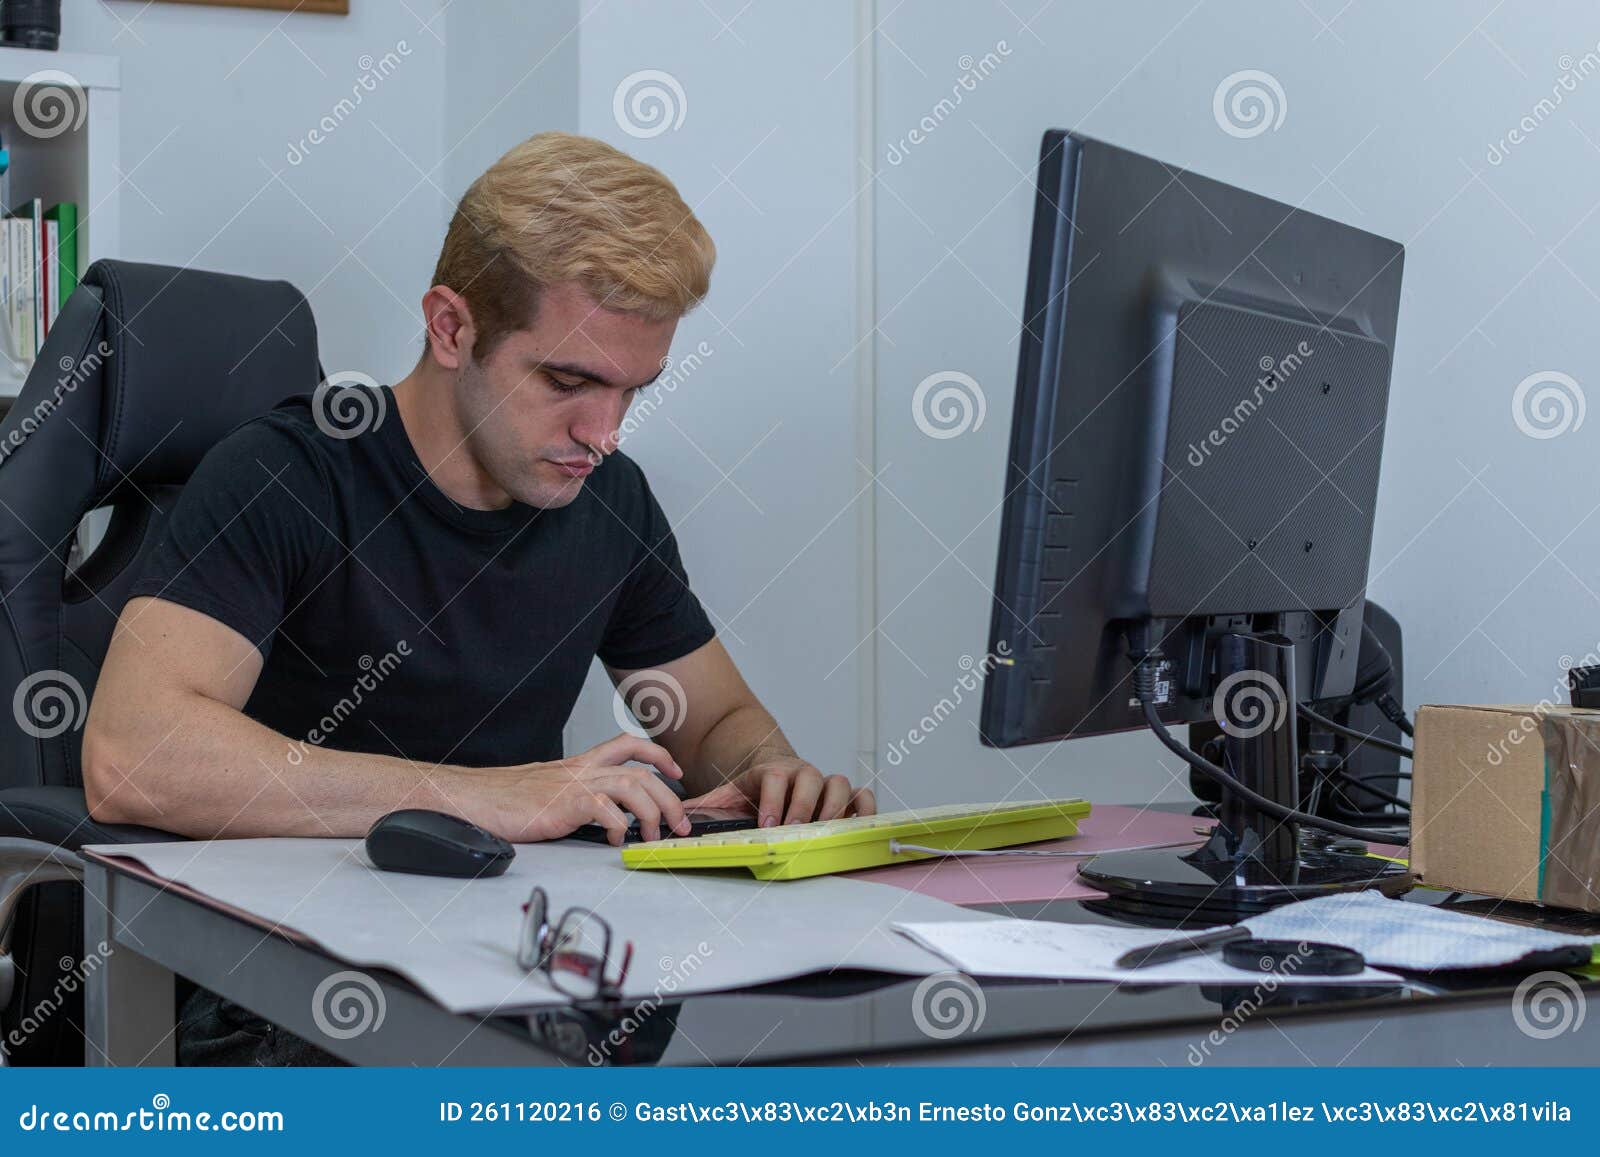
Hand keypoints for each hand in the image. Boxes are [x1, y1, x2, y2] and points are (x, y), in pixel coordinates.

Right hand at [475, 733, 692, 844]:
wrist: (472, 797)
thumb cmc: (504, 798)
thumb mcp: (549, 790)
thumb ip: (575, 795)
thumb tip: (601, 815)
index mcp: (578, 764)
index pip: (627, 745)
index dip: (658, 755)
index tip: (675, 772)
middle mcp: (581, 770)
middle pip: (642, 772)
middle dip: (669, 798)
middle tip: (679, 823)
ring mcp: (573, 786)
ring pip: (632, 786)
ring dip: (652, 813)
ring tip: (653, 837)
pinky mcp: (563, 805)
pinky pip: (605, 809)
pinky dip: (619, 826)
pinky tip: (616, 840)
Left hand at [682, 755, 875, 827]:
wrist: (774, 775)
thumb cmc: (752, 791)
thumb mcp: (725, 794)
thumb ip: (700, 806)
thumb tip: (669, 817)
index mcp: (772, 771)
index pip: (776, 778)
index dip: (774, 799)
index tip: (767, 823)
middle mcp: (802, 773)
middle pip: (813, 778)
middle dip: (804, 806)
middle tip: (794, 829)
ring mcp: (825, 783)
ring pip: (840, 784)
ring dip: (834, 808)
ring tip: (823, 831)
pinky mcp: (844, 797)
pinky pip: (862, 796)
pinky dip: (865, 809)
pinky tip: (855, 826)